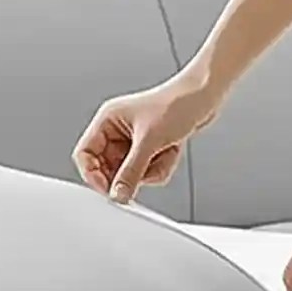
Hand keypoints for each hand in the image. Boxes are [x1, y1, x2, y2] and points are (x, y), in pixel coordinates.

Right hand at [72, 72, 221, 203]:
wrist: (206, 96)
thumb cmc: (177, 103)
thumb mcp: (150, 140)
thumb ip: (132, 171)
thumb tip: (118, 194)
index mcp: (107, 120)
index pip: (85, 154)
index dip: (93, 175)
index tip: (108, 190)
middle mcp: (117, 131)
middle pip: (107, 168)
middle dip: (128, 174)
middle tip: (141, 176)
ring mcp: (133, 141)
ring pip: (130, 173)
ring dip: (150, 170)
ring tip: (164, 153)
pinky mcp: (150, 148)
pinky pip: (147, 171)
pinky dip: (160, 167)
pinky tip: (171, 151)